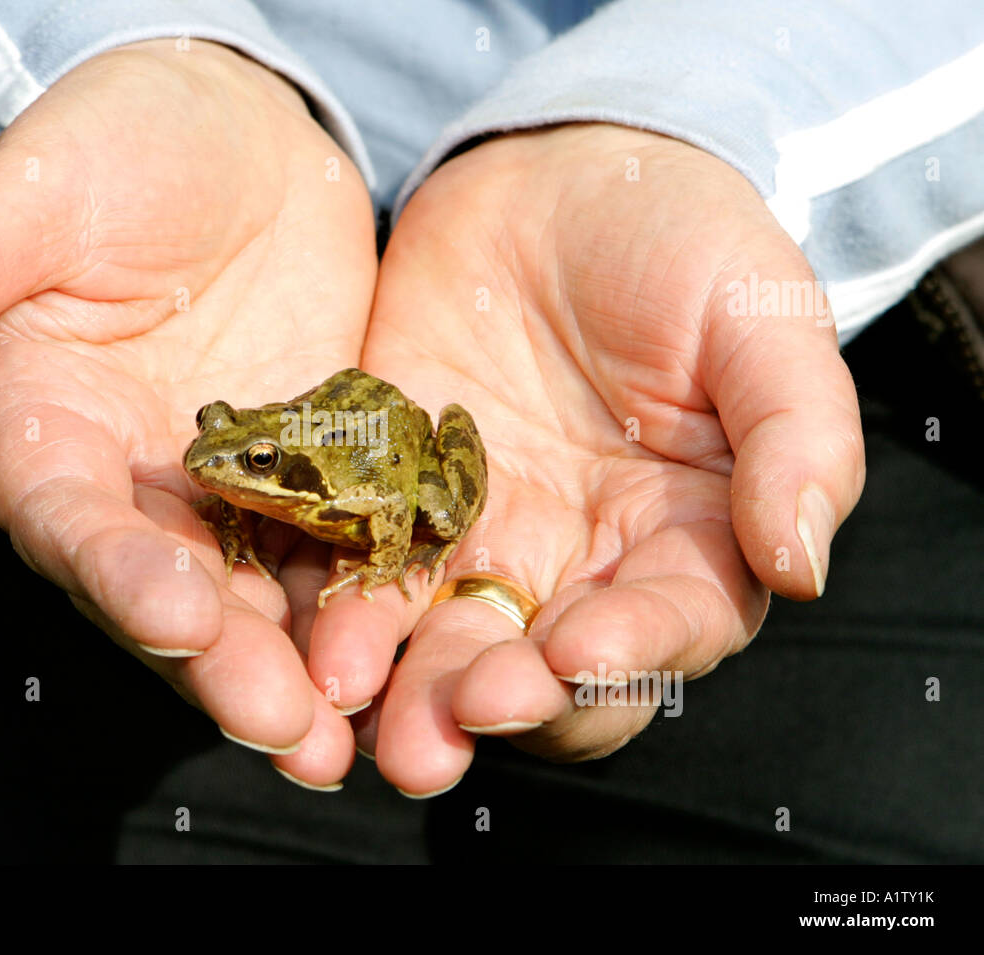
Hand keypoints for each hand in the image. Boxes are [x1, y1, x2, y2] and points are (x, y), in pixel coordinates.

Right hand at [0, 39, 377, 784]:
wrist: (240, 133)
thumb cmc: (119, 145)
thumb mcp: (35, 199)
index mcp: (51, 432)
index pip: (68, 521)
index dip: (112, 572)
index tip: (171, 616)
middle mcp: (138, 485)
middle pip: (173, 591)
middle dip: (223, 663)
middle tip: (286, 730)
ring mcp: (237, 488)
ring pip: (264, 592)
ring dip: (305, 665)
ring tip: (351, 736)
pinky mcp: (324, 470)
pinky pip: (351, 538)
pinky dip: (377, 593)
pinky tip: (420, 644)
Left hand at [304, 123, 863, 793]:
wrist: (553, 176)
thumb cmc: (682, 239)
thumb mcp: (759, 317)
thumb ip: (797, 439)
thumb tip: (801, 567)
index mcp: (684, 539)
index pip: (667, 629)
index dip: (629, 653)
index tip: (576, 653)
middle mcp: (580, 563)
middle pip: (540, 669)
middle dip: (494, 702)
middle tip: (445, 726)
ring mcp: (480, 535)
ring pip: (441, 640)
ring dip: (399, 687)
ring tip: (350, 702)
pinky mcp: (391, 499)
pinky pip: (359, 565)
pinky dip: (331, 606)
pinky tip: (298, 632)